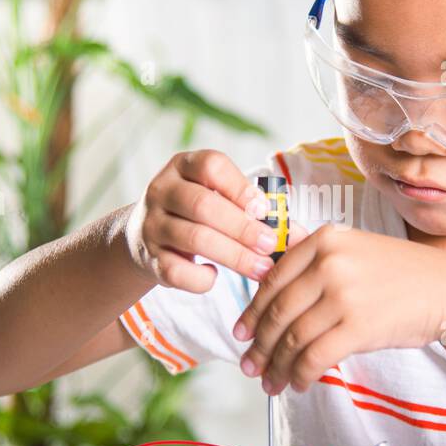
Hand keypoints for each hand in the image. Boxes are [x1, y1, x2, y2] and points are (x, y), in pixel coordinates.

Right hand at [124, 150, 278, 292]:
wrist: (144, 237)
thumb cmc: (197, 215)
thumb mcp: (218, 199)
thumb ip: (255, 211)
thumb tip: (301, 235)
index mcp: (183, 165)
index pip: (211, 166)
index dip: (240, 187)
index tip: (264, 209)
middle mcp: (162, 190)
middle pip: (203, 205)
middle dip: (243, 228)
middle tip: (270, 245)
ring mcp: (151, 224)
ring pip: (194, 239)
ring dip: (234, 256)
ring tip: (261, 268)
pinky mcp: (149, 259)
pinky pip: (176, 272)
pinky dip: (200, 279)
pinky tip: (214, 276)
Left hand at [231, 227, 445, 393]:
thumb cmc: (400, 275)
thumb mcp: (354, 249)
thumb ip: (314, 262)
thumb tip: (269, 290)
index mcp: (324, 240)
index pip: (272, 280)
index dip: (252, 312)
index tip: (242, 333)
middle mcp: (330, 263)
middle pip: (279, 312)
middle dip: (260, 345)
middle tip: (250, 365)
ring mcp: (343, 294)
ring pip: (293, 338)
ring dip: (277, 366)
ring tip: (270, 382)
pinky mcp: (358, 325)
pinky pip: (315, 356)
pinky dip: (302, 375)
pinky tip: (300, 383)